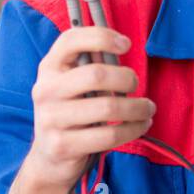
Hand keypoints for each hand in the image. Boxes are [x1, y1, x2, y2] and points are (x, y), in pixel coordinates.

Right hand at [26, 25, 156, 188]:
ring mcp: (51, 119)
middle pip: (96, 75)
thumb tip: (122, 49)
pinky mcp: (63, 145)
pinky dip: (133, 129)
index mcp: (49, 68)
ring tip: (148, 109)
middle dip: (126, 78)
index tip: (126, 44)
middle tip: (137, 84)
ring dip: (137, 107)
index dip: (101, 37)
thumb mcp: (73, 85)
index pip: (70, 40)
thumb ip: (91, 66)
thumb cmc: (71, 112)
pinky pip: (109, 135)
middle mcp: (45, 90)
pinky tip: (140, 125)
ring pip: (108, 107)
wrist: (49, 157)